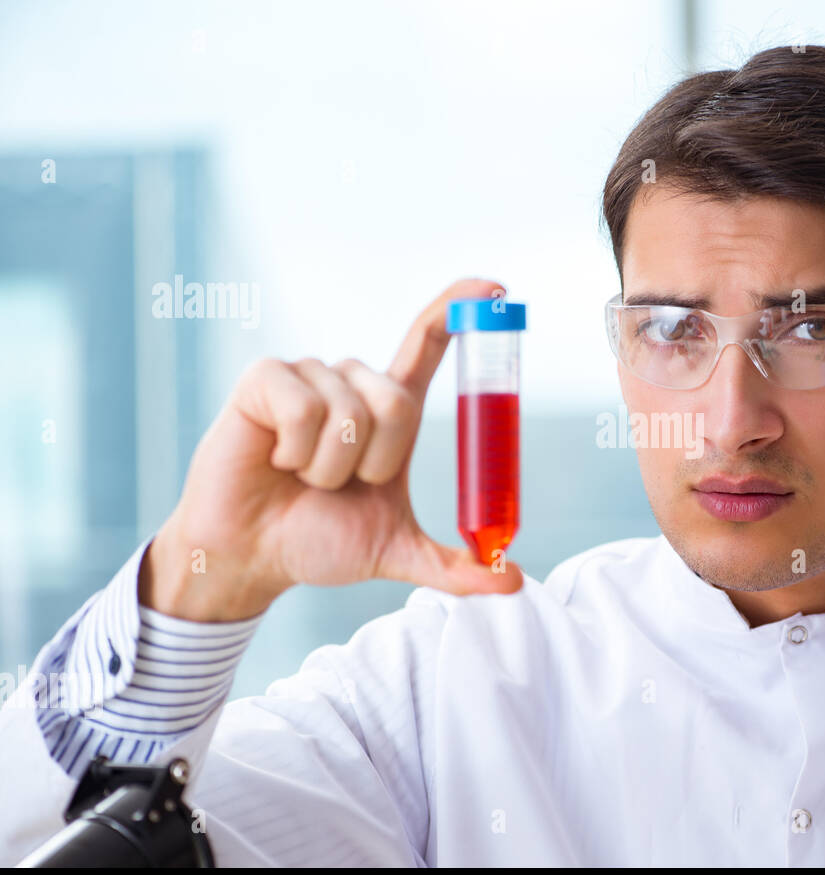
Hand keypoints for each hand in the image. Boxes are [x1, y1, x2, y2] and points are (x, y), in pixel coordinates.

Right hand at [141, 278, 524, 620]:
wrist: (252, 556)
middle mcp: (353, 381)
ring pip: (350, 413)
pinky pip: (304, 411)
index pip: (427, 342)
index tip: (497, 285)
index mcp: (389, 408)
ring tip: (302, 475)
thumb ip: (453, 564)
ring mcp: (308, 375)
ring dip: (330, 469)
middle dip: (374, 464)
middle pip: (397, 402)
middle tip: (340, 485)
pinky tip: (274, 459)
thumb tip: (513, 581)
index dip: (459, 310)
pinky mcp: (264, 378)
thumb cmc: (318, 540)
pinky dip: (296, 453)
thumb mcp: (395, 552)